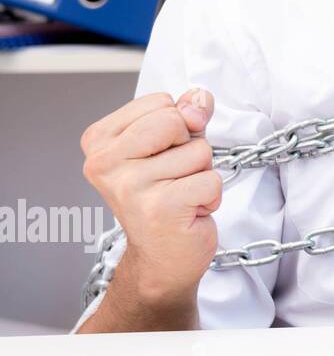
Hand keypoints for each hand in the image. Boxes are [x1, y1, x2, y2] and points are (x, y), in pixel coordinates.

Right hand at [81, 89, 221, 305]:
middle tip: (175, 177)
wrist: (162, 257)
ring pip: (199, 151)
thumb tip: (198, 98)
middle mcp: (105, 163)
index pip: (161, 101)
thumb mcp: (172, 144)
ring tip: (181, 194)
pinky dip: (211, 196)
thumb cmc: (166, 196)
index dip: (177, 126)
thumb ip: (184, 113)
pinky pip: (211, 180)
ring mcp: (130, 186)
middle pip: (177, 121)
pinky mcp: (160, 208)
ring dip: (201, 173)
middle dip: (191, 147)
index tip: (162, 156)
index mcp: (99, 141)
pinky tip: (190, 211)